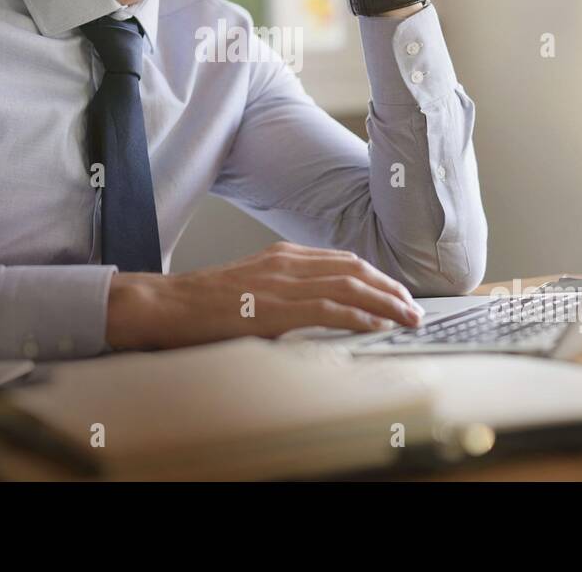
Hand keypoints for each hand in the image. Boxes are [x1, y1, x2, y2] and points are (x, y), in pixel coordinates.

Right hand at [105, 241, 424, 350]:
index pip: (343, 261)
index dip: (376, 276)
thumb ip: (283, 292)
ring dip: (385, 303)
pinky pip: (329, 308)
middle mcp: (287, 262)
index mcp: (283, 256)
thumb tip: (316, 310)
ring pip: (349, 286)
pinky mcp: (275, 306)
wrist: (167, 305)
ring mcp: (282, 281)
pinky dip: (359, 316)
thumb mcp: (251, 287)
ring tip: (408, 317)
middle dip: (390, 289)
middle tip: (414, 307)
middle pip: (354, 269)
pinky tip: (377, 325)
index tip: (396, 293)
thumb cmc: (202, 304)